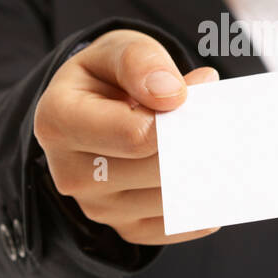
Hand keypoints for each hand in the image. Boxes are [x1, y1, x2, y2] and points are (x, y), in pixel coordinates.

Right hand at [33, 28, 218, 244]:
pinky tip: (209, 172)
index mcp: (59, 122)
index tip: (198, 91)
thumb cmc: (108, 77)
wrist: (95, 110)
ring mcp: (97, 208)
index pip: (137, 136)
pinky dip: (202, 200)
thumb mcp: (117, 50)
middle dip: (196, 143)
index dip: (178, 116)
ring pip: (172, 199)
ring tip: (213, 138)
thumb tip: (172, 95)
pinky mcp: (124, 228)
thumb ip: (140, 61)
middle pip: (159, 169)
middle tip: (219, 118)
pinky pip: (177, 224)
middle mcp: (70, 173)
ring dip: (205, 171)